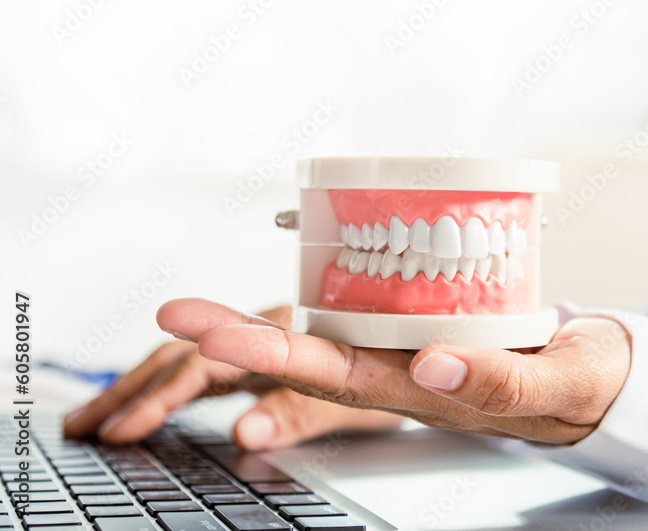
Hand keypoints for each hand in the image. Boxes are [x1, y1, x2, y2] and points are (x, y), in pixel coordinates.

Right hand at [63, 304, 401, 449]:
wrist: (441, 358)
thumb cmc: (417, 374)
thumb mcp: (373, 407)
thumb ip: (316, 415)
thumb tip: (247, 432)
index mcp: (316, 334)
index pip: (246, 348)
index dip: (189, 369)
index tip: (145, 392)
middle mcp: (286, 328)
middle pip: (201, 356)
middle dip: (141, 389)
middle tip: (91, 425)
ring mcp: (273, 340)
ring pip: (196, 360)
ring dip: (141, 388)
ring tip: (92, 420)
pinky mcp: (270, 355)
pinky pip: (208, 371)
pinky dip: (165, 389)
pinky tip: (143, 405)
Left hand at [157, 299, 631, 444]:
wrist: (599, 377)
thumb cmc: (585, 384)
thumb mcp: (559, 383)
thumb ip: (501, 380)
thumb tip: (431, 363)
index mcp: (432, 394)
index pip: (346, 380)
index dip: (283, 362)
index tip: (225, 342)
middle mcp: (408, 374)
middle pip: (315, 359)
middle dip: (243, 341)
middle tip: (177, 314)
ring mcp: (413, 350)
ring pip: (329, 335)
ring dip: (262, 323)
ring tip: (198, 306)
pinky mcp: (427, 323)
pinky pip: (366, 308)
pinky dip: (320, 291)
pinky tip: (287, 273)